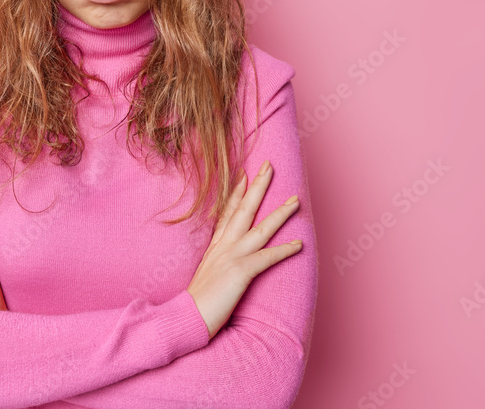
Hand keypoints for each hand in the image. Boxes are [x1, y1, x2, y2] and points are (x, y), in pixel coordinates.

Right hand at [187, 160, 301, 338]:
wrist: (185, 318)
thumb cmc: (195, 303)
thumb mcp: (204, 275)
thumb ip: (214, 263)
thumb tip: (221, 261)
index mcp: (214, 247)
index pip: (227, 213)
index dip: (237, 192)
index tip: (244, 174)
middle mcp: (223, 247)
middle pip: (244, 210)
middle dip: (258, 186)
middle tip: (268, 166)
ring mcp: (232, 257)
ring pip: (261, 229)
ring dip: (280, 214)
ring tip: (295, 200)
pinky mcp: (241, 272)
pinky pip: (267, 257)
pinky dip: (285, 250)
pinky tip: (299, 244)